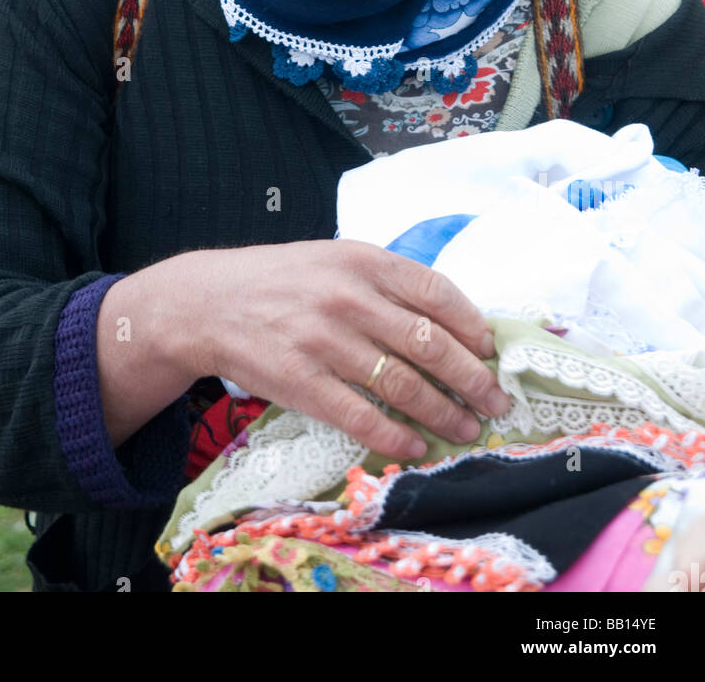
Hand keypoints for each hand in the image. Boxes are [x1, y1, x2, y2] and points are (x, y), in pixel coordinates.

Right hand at [168, 239, 510, 462]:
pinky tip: (417, 444)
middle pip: (429, 343)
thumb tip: (449, 323)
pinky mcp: (301, 382)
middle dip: (472, 378)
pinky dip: (397, 436)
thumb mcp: (334, 260)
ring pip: (403, 385)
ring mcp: (324, 341)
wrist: (208, 303)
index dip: (472, 326)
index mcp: (362, 260)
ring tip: (467, 428)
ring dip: (445, 413)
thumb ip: (385, 283)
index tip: (492, 351)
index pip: (436, 292)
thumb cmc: (281, 281)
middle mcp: (347, 297)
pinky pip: (362, 416)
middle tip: (496, 400)